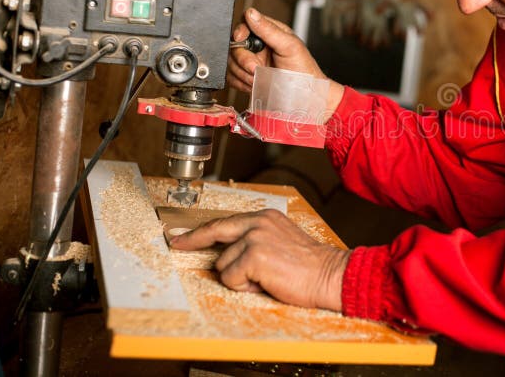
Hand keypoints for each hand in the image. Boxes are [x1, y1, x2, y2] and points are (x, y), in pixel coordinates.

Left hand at [169, 209, 349, 310]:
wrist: (328, 275)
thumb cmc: (307, 265)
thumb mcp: (280, 241)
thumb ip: (255, 240)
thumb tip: (227, 252)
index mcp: (265, 217)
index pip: (225, 222)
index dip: (201, 231)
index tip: (182, 236)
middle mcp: (258, 223)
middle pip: (214, 231)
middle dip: (192, 240)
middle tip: (176, 244)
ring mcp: (255, 238)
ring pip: (223, 264)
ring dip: (239, 277)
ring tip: (264, 278)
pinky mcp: (254, 257)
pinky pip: (231, 278)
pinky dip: (245, 286)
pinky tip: (266, 282)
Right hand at [226, 9, 344, 114]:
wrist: (306, 98)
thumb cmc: (304, 72)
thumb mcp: (289, 46)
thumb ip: (269, 29)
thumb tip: (252, 13)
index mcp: (270, 33)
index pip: (245, 24)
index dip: (240, 32)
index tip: (241, 39)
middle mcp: (259, 47)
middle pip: (235, 45)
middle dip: (243, 59)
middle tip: (256, 68)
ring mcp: (252, 63)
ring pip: (231, 62)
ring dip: (243, 73)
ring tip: (260, 78)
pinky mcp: (246, 78)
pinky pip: (231, 78)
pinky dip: (241, 83)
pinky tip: (254, 84)